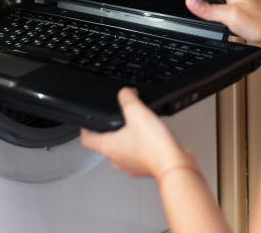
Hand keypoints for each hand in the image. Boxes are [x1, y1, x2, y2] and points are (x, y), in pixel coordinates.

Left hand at [80, 88, 194, 177]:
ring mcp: (131, 166)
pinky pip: (139, 156)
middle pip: (106, 144)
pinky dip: (142, 147)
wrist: (174, 165)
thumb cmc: (154, 145)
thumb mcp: (137, 112)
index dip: (86, 129)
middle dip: (112, 131)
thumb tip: (126, 92)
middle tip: (119, 120)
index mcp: (108, 147)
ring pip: (123, 150)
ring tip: (139, 127)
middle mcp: (117, 159)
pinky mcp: (145, 168)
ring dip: (128, 139)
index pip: (86, 140)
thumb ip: (128, 98)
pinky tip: (152, 137)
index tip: (88, 123)